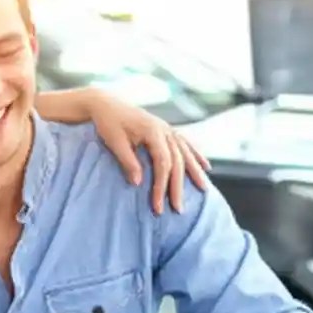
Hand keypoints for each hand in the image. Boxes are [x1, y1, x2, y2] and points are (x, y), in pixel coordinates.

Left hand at [90, 91, 210, 213]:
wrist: (105, 103)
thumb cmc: (107, 123)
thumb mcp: (114, 142)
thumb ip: (128, 161)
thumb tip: (138, 183)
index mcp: (153, 131)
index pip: (163, 164)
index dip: (162, 186)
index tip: (158, 206)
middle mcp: (164, 129)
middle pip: (177, 161)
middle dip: (178, 186)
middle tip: (179, 209)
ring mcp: (167, 128)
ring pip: (185, 152)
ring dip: (195, 171)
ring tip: (204, 189)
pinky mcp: (165, 129)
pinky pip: (185, 142)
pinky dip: (196, 154)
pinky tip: (206, 166)